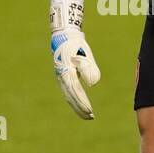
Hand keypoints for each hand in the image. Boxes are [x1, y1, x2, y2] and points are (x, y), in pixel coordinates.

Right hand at [50, 0, 100, 118]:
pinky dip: (74, 99)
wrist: (64, 35)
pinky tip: (81, 103)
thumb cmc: (76, 44)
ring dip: (77, 105)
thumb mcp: (85, 53)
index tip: (90, 111)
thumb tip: (93, 83)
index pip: (75, 92)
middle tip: (90, 117)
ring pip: (68, 95)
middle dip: (80, 108)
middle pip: (71, 97)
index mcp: (66, 72)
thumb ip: (89, 68)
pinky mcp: (62, 75)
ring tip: (87, 114)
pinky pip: (68, 91)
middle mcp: (62, 76)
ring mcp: (61, 76)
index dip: (82, 103)